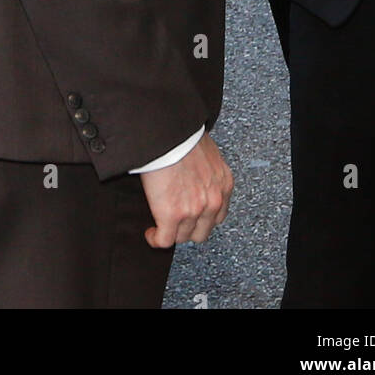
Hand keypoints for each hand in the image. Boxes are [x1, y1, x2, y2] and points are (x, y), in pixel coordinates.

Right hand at [141, 133, 232, 247]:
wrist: (168, 133)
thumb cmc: (183, 134)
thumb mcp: (206, 151)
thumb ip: (206, 169)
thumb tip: (195, 173)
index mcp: (224, 184)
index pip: (218, 216)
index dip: (201, 218)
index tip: (191, 215)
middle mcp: (213, 200)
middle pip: (201, 232)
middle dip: (187, 227)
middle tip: (174, 220)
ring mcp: (193, 210)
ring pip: (182, 237)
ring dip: (171, 232)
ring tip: (160, 225)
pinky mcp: (172, 215)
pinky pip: (164, 240)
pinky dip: (156, 238)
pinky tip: (151, 233)